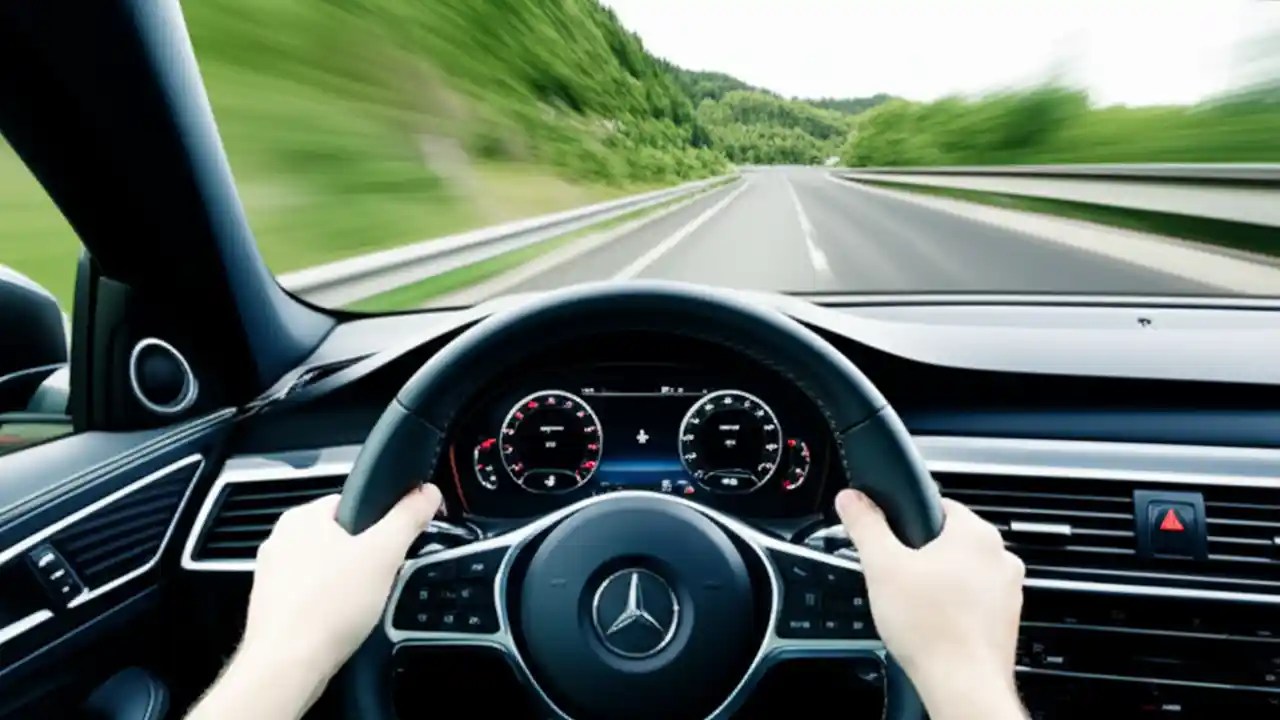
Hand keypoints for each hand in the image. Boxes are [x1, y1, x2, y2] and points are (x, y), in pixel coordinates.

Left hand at [241, 485, 441, 678]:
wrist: (287, 666)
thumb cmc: (329, 607)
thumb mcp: (383, 554)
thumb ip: (408, 517)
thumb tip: (426, 492)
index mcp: (302, 516)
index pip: (352, 503)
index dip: (379, 524)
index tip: (391, 548)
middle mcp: (280, 540)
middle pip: (340, 538)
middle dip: (363, 559)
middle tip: (377, 580)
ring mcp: (272, 575)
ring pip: (326, 569)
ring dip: (346, 585)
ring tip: (357, 605)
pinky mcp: (271, 606)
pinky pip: (311, 596)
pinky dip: (328, 606)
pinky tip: (338, 622)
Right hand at [835, 489, 1025, 719]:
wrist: (962, 684)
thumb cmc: (930, 628)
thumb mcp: (882, 566)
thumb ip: (866, 525)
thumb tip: (852, 500)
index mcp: (976, 533)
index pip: (939, 505)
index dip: (908, 522)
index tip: (893, 543)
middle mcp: (1001, 557)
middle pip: (950, 542)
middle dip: (922, 558)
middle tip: (899, 580)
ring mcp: (1009, 590)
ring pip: (963, 573)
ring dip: (939, 584)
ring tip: (916, 606)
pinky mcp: (1006, 619)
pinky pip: (974, 601)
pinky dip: (954, 608)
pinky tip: (934, 624)